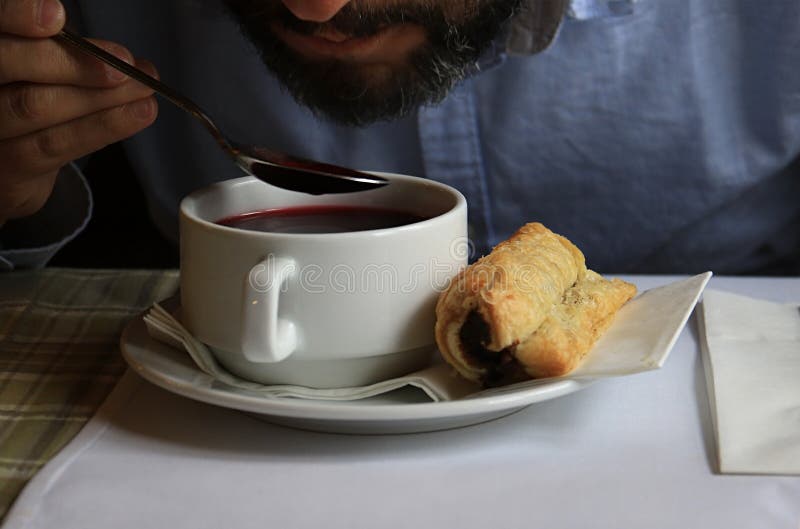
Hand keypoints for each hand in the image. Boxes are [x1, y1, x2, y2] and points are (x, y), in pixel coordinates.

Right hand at [0, 0, 157, 224]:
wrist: (16, 159)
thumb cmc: (35, 93)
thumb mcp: (45, 65)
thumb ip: (70, 53)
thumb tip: (128, 60)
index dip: (18, 16)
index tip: (57, 16)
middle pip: (10, 64)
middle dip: (73, 63)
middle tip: (125, 67)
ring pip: (35, 105)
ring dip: (99, 97)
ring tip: (143, 91)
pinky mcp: (7, 164)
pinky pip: (53, 144)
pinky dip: (102, 127)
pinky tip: (138, 115)